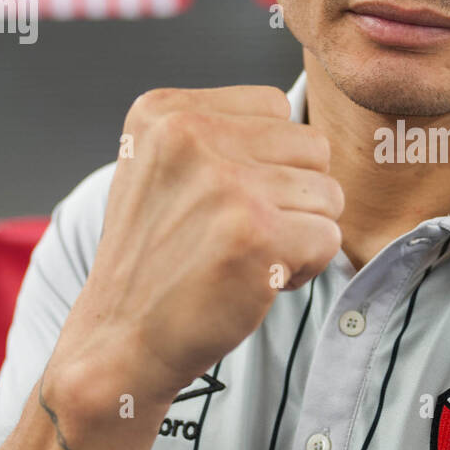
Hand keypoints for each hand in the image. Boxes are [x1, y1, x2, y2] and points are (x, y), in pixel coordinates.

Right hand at [54, 86, 342, 406]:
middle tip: (243, 234)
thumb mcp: (162, 168)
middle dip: (295, 196)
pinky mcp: (255, 233)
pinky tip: (258, 280)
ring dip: (301, 233)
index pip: (276, 107)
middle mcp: (190, 135)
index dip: (270, 160)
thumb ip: (222, 134)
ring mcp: (224, 183)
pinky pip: (329, 237)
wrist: (120, 341)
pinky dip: (305, 268)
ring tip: (247, 256)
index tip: (226, 201)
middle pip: (312, 147)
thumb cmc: (158, 259)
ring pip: (328, 194)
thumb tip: (314, 134)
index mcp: (166, 111)